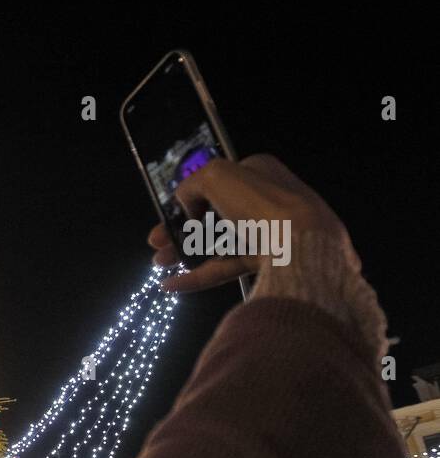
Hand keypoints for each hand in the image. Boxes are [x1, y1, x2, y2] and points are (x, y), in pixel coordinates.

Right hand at [149, 154, 387, 362]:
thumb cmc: (260, 203)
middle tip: (157, 242)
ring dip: (184, 252)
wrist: (300, 244)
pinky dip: (198, 276)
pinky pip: (225, 268)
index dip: (187, 200)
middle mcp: (263, 200)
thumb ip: (191, 184)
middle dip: (180, 230)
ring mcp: (265, 233)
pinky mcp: (264, 261)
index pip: (215, 184)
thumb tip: (185, 204)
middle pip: (212, 217)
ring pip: (216, 243)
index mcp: (257, 172)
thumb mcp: (215, 176)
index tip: (167, 216)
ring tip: (160, 262)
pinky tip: (173, 284)